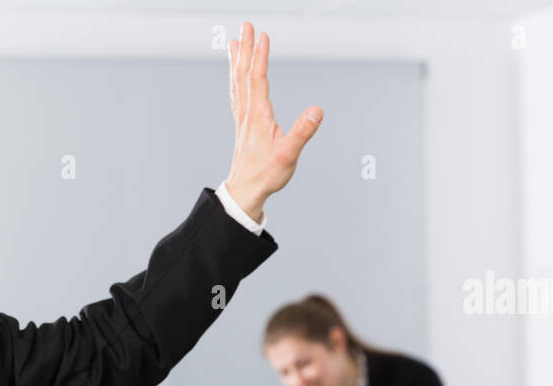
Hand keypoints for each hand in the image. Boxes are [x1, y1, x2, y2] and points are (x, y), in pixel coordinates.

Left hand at [224, 21, 323, 222]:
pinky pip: (237, 94)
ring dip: (237, 61)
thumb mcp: (289, 154)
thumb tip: (317, 110)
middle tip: (245, 26)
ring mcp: (242, 119)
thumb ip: (303, 131)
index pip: (258, 78)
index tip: (262, 35)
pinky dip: (236, 79)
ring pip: (237, 83)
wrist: (246, 191)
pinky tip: (236, 75)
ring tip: (235, 43)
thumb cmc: (267, 175)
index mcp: (258, 116)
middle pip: (244, 74)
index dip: (260, 56)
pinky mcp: (242, 125)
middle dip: (246, 48)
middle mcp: (247, 113)